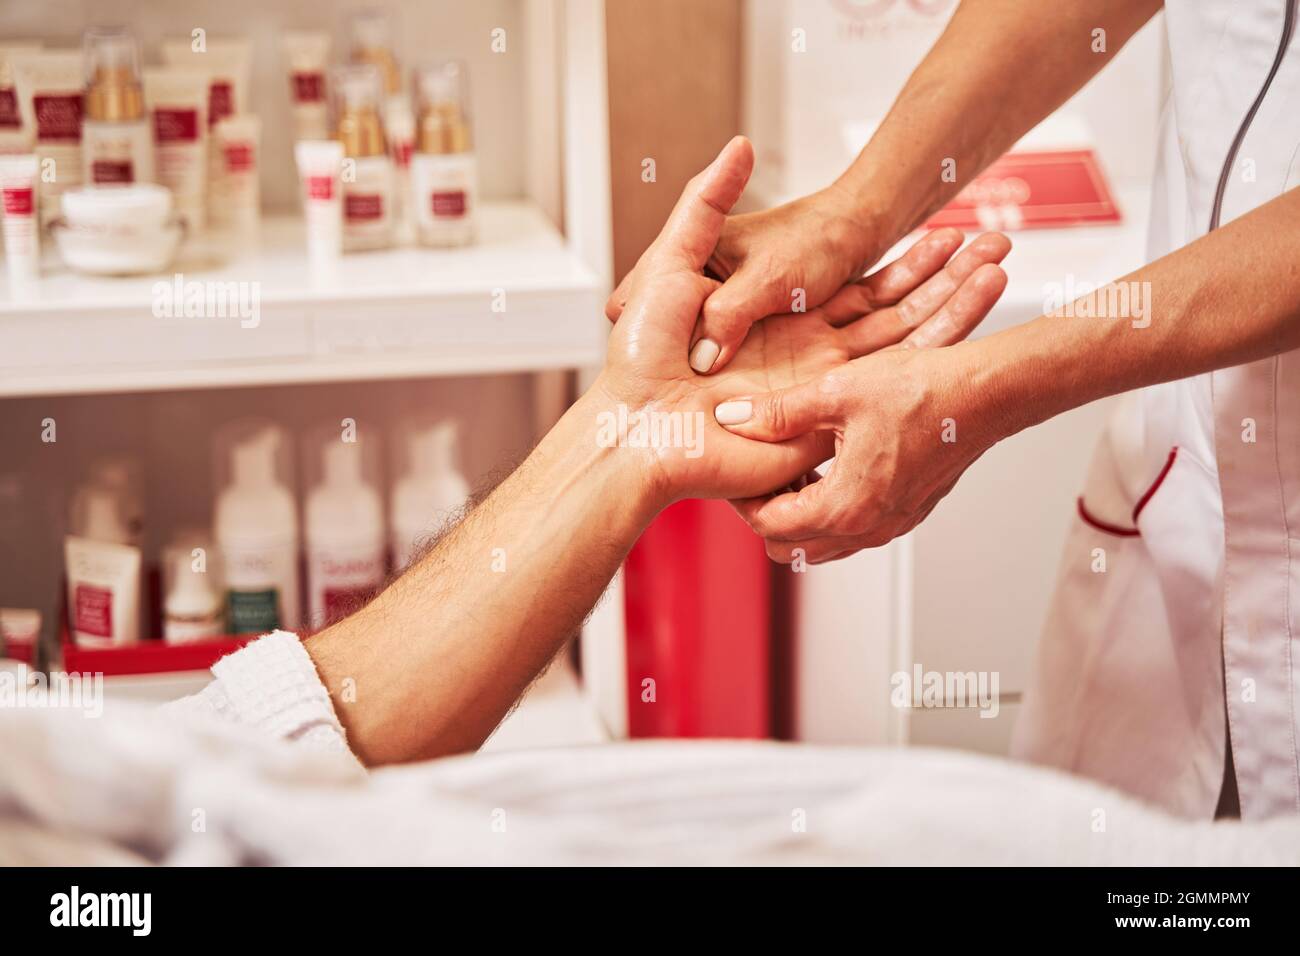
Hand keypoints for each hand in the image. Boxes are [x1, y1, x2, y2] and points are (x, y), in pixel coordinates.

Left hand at [596, 136, 1009, 506]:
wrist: (637, 425)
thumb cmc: (642, 353)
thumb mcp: (675, 261)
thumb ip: (708, 202)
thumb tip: (742, 144)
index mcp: (776, 318)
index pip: (855, 284)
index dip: (905, 260)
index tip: (950, 228)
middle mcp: (802, 353)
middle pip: (888, 309)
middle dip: (944, 276)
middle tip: (993, 240)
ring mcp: (815, 388)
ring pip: (897, 337)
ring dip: (951, 299)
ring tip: (998, 260)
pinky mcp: (821, 419)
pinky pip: (882, 378)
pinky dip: (932, 342)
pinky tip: (975, 305)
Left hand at [711, 255, 1013, 562]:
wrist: (986, 392)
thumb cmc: (922, 390)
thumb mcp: (835, 392)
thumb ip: (778, 413)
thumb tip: (731, 419)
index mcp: (845, 506)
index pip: (770, 527)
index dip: (742, 501)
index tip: (734, 471)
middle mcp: (868, 528)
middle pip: (792, 547)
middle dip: (768, 514)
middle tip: (759, 473)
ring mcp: (891, 525)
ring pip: (824, 543)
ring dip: (800, 515)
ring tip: (791, 468)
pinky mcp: (907, 512)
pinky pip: (854, 530)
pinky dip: (831, 510)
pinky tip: (828, 467)